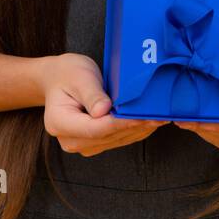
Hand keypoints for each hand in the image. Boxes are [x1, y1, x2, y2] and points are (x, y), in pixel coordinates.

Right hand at [40, 53, 167, 156]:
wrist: (58, 80)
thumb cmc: (68, 74)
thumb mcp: (79, 76)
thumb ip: (91, 94)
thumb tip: (104, 111)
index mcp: (59, 123)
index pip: (95, 128)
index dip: (121, 123)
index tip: (141, 116)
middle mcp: (69, 140)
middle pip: (108, 136)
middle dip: (134, 126)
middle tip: (160, 116)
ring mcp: (82, 145)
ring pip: (116, 140)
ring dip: (138, 130)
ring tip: (159, 117)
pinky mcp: (94, 144)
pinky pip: (118, 139)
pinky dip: (134, 130)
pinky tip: (149, 121)